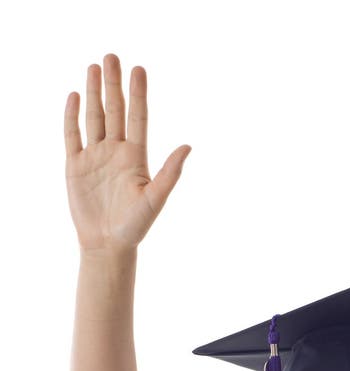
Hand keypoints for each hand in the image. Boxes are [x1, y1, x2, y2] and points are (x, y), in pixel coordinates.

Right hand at [64, 53, 190, 252]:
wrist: (107, 245)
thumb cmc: (135, 226)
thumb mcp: (156, 199)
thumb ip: (170, 172)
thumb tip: (188, 146)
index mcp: (136, 157)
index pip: (138, 117)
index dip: (138, 94)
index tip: (139, 69)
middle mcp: (116, 152)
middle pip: (115, 110)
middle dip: (113, 84)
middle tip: (112, 56)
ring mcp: (95, 157)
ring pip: (94, 117)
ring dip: (93, 93)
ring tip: (93, 66)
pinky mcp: (75, 166)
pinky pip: (72, 135)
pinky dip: (72, 116)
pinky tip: (74, 96)